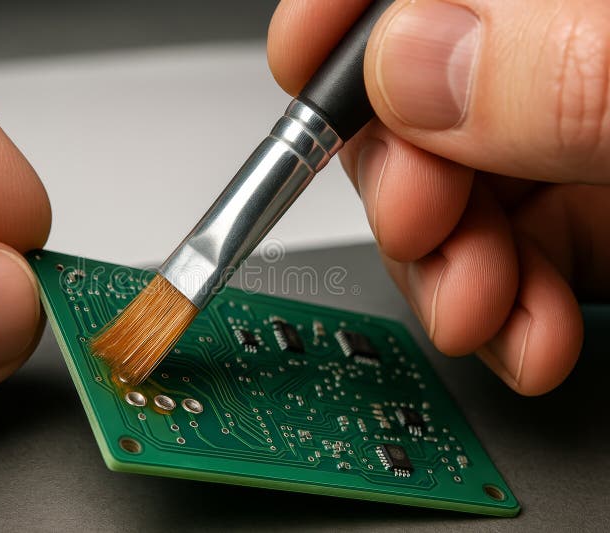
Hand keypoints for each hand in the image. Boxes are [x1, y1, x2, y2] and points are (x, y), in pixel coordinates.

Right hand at [268, 0, 609, 394]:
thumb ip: (555, 70)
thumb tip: (408, 67)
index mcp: (567, 0)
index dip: (344, 25)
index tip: (302, 69)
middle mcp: (557, 59)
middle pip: (412, 104)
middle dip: (397, 181)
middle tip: (418, 227)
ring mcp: (568, 140)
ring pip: (450, 194)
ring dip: (443, 270)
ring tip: (476, 309)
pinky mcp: (595, 210)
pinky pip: (516, 252)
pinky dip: (503, 311)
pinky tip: (525, 335)